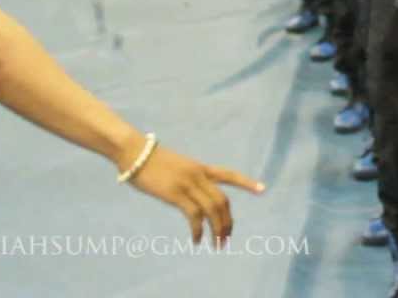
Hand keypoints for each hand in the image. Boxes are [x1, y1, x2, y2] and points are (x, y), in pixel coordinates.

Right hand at [123, 145, 264, 247]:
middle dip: (228, 221)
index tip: (262, 190)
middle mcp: (199, 175)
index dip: (246, 183)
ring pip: (213, 209)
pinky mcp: (175, 194)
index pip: (229, 175)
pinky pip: (194, 215)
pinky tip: (196, 240)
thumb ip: (188, 179)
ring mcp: (188, 184)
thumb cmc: (152, 161)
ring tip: (217, 244)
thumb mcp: (177, 167)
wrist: (135, 153)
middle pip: (223, 201)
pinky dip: (198, 230)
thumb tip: (191, 196)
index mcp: (201, 168)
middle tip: (227, 238)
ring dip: (217, 230)